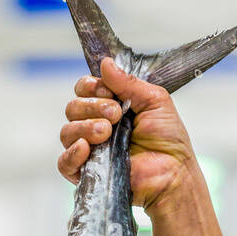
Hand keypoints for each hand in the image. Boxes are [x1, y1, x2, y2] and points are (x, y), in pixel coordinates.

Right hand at [58, 57, 197, 209]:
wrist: (173, 173)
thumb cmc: (168, 140)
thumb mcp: (154, 101)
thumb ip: (128, 82)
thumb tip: (105, 62)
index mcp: (109, 106)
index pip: (83, 89)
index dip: (91, 87)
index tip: (109, 94)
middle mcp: (95, 125)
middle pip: (72, 108)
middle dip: (91, 107)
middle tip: (115, 116)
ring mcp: (90, 150)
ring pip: (67, 132)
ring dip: (85, 127)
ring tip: (107, 133)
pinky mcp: (87, 173)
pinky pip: (64, 162)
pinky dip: (72, 153)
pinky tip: (86, 149)